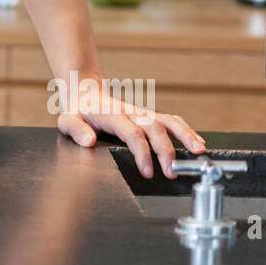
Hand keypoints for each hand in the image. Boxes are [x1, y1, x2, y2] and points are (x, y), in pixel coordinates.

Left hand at [57, 94, 205, 179]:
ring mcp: (141, 113)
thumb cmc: (77, 111)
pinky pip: (170, 120)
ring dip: (185, 136)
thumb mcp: (67, 120)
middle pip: (154, 128)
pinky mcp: (148, 116)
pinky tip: (198, 142)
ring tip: (198, 152)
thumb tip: (89, 141)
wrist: (85, 92)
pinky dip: (185, 130)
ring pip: (167, 121)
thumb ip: (76, 130)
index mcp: (112, 115)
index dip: (142, 152)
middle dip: (166, 150)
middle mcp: (131, 112)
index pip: (132, 133)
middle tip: (172, 172)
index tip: (147, 172)